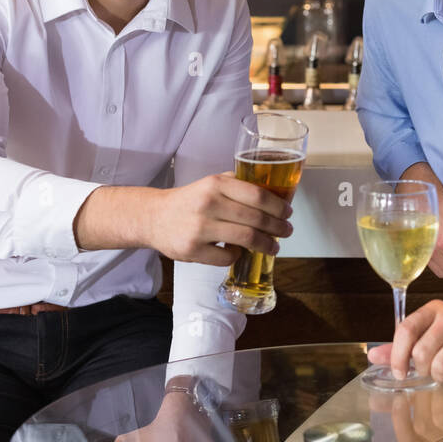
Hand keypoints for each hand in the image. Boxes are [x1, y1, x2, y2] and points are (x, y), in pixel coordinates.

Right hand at [147, 172, 292, 265]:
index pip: (257, 195)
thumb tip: (273, 194)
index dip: (278, 206)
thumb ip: (237, 185)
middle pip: (256, 219)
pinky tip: (238, 252)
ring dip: (266, 245)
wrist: (153, 217)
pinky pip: (227, 258)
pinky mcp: (192, 250)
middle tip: (286, 231)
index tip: (288, 213)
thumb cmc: (189, 201)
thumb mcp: (211, 183)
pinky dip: (237, 256)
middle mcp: (208, 204)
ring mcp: (199, 228)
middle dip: (278, 228)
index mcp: (215, 184)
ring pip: (246, 239)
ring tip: (273, 246)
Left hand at [366, 299, 442, 386]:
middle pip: (422, 353)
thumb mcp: (432, 334)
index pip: (406, 330)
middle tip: (433, 369)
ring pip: (440, 367)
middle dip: (423, 370)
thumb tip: (371, 356)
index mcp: (434, 309)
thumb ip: (402, 346)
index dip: (396, 355)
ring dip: (441, 377)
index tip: (399, 373)